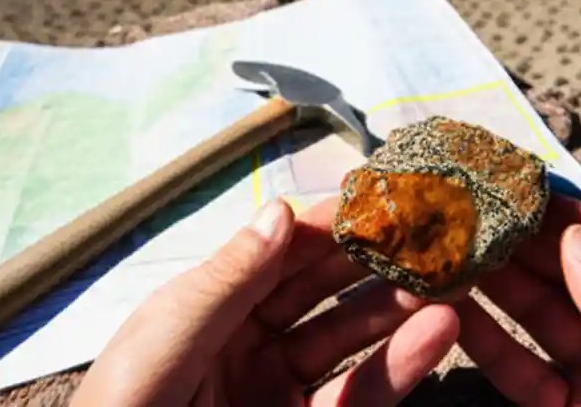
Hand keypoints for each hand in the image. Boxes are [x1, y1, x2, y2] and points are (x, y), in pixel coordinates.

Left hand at [72, 198, 457, 406]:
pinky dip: (402, 365)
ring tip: (453, 278)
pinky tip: (438, 333)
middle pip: (324, 292)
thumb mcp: (169, 335)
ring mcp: (280, 391)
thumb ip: (229, 278)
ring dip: (400, 308)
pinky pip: (361, 395)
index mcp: (210, 307)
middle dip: (377, 260)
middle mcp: (250, 342)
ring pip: (352, 339)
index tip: (383, 195)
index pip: (279, 255)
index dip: (330, 225)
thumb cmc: (128, 403)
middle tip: (434, 232)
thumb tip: (284, 210)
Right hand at [456, 195, 580, 405]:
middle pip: (572, 282)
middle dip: (519, 248)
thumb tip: (575, 236)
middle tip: (461, 213)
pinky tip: (456, 316)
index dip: (564, 215)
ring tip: (445, 255)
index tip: (509, 181)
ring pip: (541, 327)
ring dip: (495, 292)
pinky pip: (528, 378)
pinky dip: (492, 347)